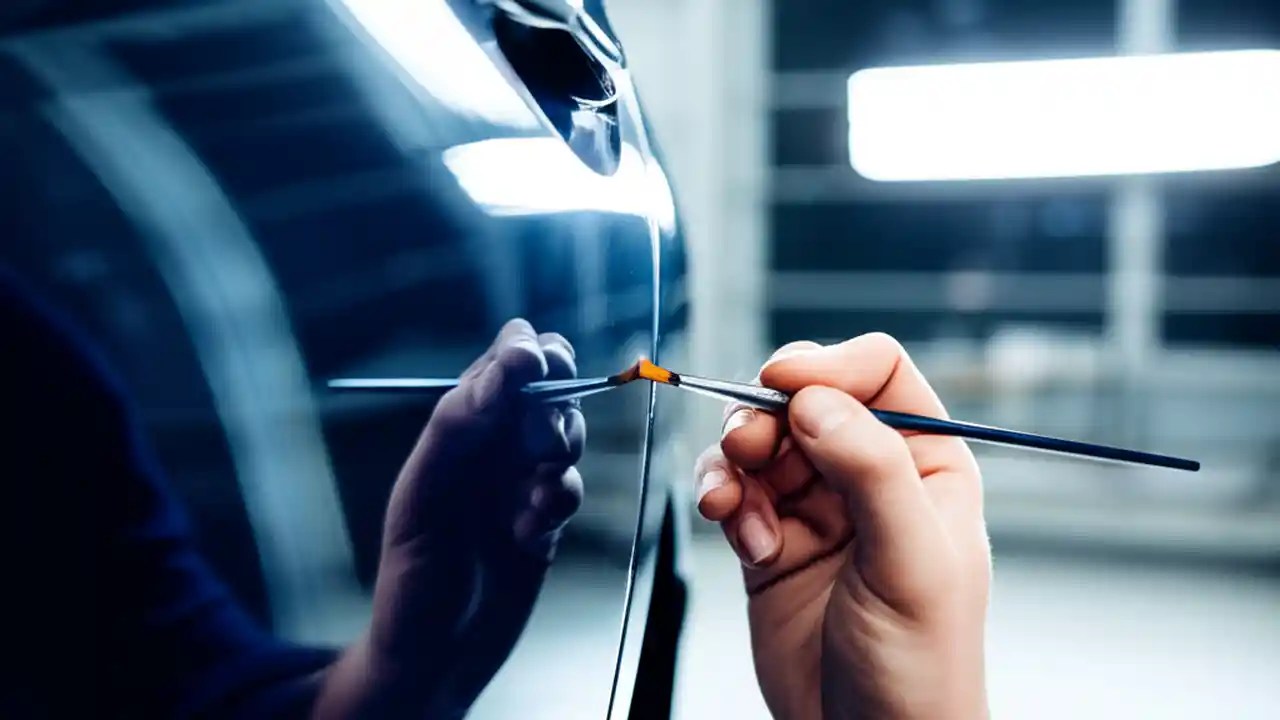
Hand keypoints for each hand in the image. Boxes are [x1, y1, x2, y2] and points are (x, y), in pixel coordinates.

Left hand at [316, 319, 584, 718]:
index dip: (525, 351)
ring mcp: (523, 476)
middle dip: (556, 405)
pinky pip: (569, 488)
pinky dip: (556, 504)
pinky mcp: (547, 515)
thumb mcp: (420, 493)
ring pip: (568, 434)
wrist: (435, 655)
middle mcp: (494, 440)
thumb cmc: (412, 573)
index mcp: (458, 421)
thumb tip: (502, 372)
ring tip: (527, 503)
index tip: (530, 367)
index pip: (506, 355)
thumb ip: (455, 426)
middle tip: (537, 444)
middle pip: (553, 384)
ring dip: (556, 460)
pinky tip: (528, 534)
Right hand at [694, 334, 989, 719]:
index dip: (827, 366)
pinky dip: (723, 501)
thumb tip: (815, 400)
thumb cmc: (920, 666)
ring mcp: (817, 505)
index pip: (877, 373)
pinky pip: (733, 489)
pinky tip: (743, 538)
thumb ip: (871, 471)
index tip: (782, 383)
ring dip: (734, 462)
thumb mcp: (912, 562)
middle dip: (766, 415)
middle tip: (747, 447)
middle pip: (804, 398)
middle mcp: (870, 473)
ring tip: (734, 505)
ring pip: (759, 440)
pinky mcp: (770, 538)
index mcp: (927, 463)